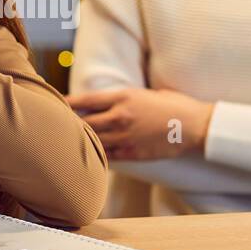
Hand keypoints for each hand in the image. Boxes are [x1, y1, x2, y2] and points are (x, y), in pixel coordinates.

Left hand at [65, 87, 214, 160]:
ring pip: (93, 140)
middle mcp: (120, 116)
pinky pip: (107, 155)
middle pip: (84, 122)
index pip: (85, 100)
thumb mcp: (147, 93)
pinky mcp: (132, 153)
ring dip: (81, 141)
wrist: (195, 125)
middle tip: (57, 127)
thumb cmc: (175, 105)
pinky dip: (97, 155)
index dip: (67, 103)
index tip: (55, 104)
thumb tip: (110, 102)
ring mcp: (125, 136)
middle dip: (70, 125)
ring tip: (68, 144)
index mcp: (123, 97)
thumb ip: (125, 98)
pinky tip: (89, 156)